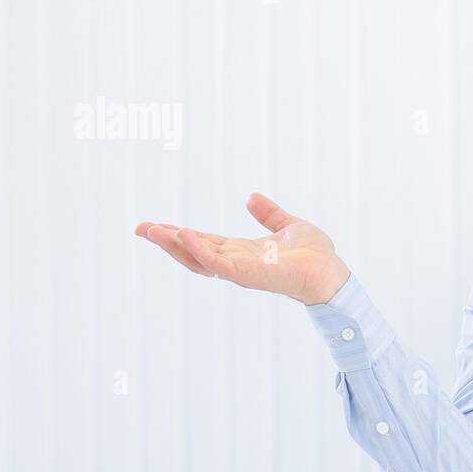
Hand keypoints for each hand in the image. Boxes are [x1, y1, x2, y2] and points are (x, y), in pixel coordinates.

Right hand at [135, 193, 350, 305]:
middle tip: (140, 228)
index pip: (203, 241)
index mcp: (242, 251)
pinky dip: (200, 250)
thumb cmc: (315, 255)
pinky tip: (184, 234)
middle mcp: (236, 262)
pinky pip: (218, 262)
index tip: (155, 224)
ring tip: (153, 229)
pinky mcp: (248, 274)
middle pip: (193, 252)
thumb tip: (250, 197)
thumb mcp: (287, 226)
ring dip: (175, 244)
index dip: (179, 233)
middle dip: (166, 240)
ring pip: (199, 258)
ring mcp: (240, 270)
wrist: (331, 271)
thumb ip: (269, 214)